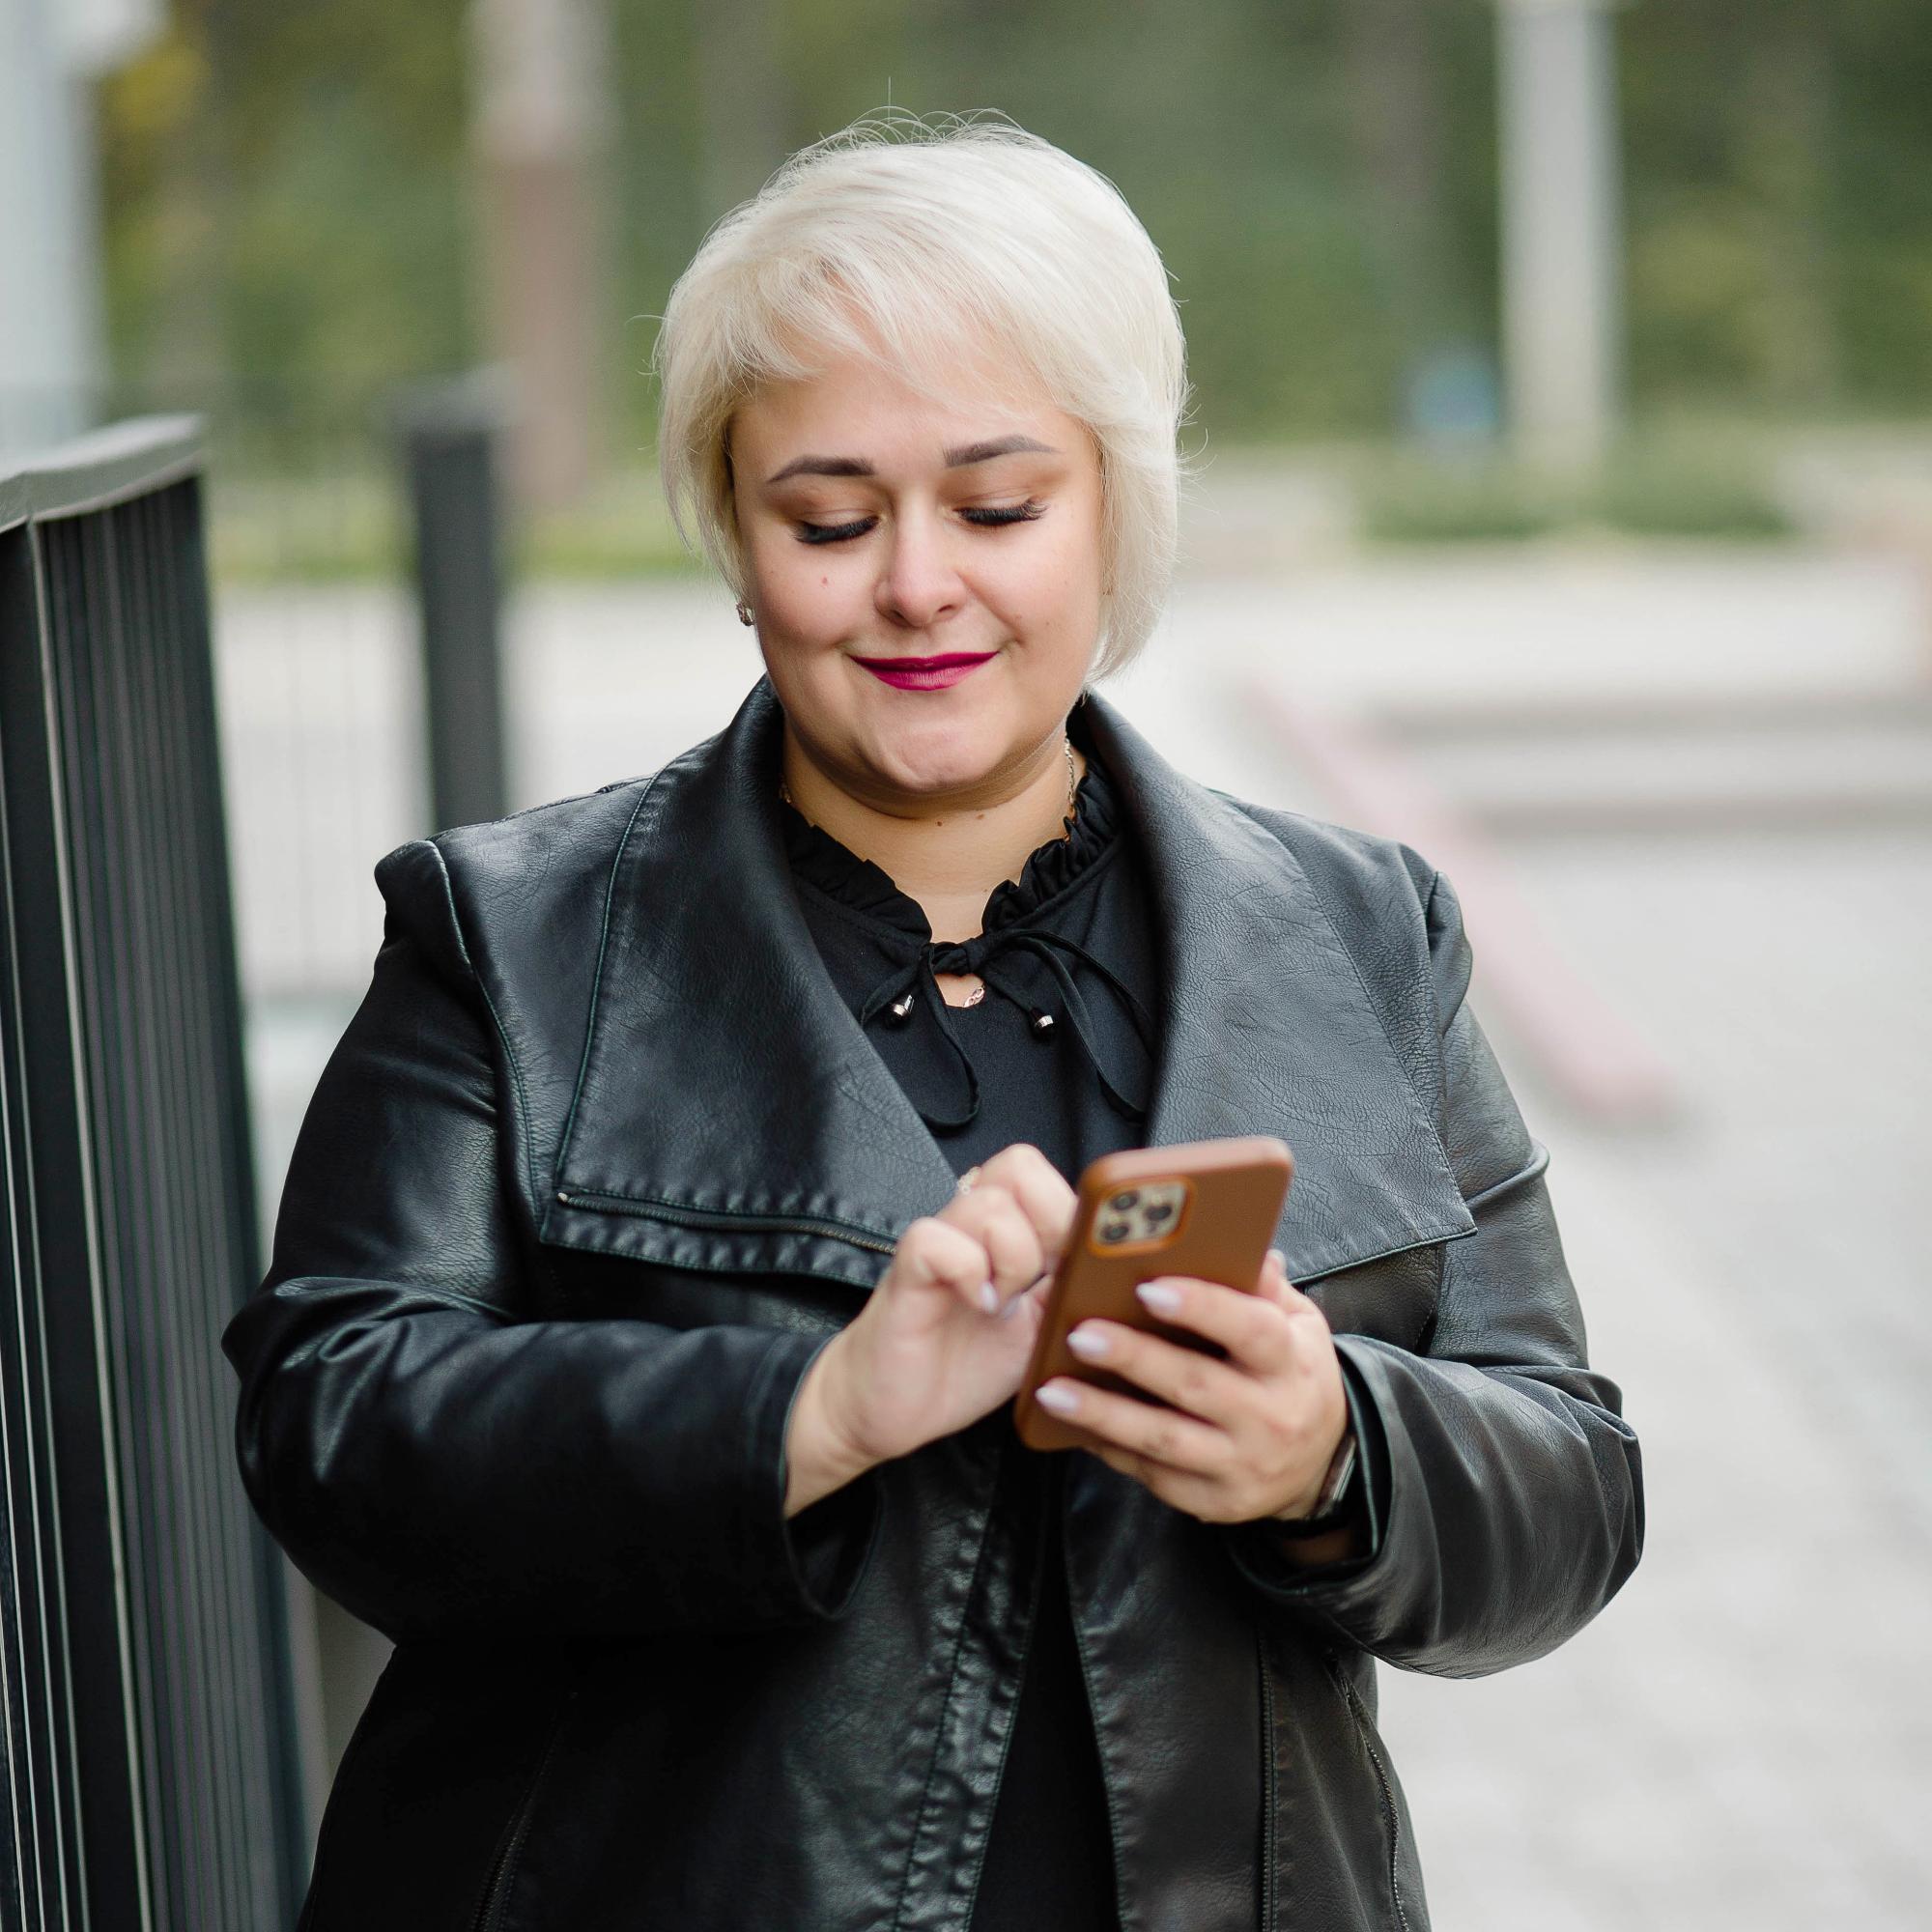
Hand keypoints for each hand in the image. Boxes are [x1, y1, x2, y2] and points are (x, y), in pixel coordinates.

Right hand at [792, 1144, 1074, 1496]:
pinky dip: (969, 1273)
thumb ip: (1072, 1287)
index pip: (1050, 1176)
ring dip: (1012, 1259)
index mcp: (1007, 1231)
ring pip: (989, 1202)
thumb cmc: (964, 1366)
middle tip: (1041, 1279)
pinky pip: (937, 1239)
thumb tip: (1125, 1267)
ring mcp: (938, 1242)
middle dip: (1048, 1223)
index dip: (1075, 1212)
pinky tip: (976, 1306)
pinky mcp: (908, 1269)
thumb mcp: (1041, 1327)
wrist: (893, 1409)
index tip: (1077, 1266)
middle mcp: (971, 1225)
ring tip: (1002, 1304)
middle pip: (1020, 1165)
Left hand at [1036, 1249, 1349, 1524]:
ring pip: (1164, 1439)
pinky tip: (1073, 1425)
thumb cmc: (1291, 1374)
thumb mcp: (1298, 1325)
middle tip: (1079, 1333)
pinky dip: (1110, 1448)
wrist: (1319, 1463)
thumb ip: (1265, 1287)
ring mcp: (1241, 1464)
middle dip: (1133, 1358)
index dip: (1202, 1307)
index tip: (1148, 1288)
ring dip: (1104, 1414)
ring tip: (1052, 1390)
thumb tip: (1236, 1242)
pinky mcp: (1215, 1500)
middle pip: (1195, 1385)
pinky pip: (1154, 1474)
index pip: (1250, 1330)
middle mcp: (1269, 1417)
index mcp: (1290, 1362)